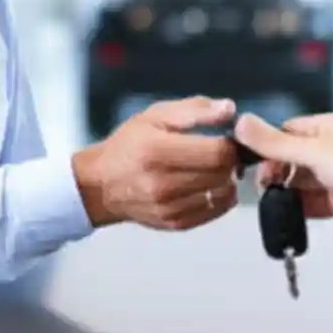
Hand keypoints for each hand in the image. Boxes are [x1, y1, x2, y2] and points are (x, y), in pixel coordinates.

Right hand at [72, 97, 238, 230]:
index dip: (230, 143)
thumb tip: (229, 109)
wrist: (102, 184)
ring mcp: (169, 208)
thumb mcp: (156, 115)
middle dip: (230, 160)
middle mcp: (162, 184)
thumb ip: (195, 109)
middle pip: (222, 174)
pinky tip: (209, 184)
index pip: (216, 153)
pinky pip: (215, 211)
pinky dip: (219, 196)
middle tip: (222, 151)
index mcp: (157, 151)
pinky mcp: (175, 224)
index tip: (227, 137)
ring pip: (222, 194)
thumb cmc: (130, 145)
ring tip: (214, 167)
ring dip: (226, 179)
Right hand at [233, 113, 332, 237]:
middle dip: (273, 170)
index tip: (250, 158)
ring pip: (296, 181)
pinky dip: (295, 207)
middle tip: (264, 182)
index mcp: (327, 128)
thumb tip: (242, 122)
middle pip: (288, 157)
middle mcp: (329, 149)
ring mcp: (332, 176)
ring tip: (273, 198)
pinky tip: (286, 211)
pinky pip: (307, 202)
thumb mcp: (314, 151)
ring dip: (282, 190)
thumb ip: (274, 142)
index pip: (286, 130)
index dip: (267, 143)